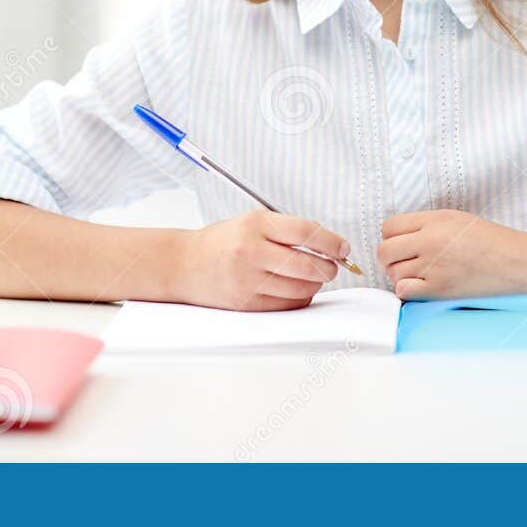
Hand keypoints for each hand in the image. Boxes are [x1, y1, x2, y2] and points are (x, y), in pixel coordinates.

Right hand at [174, 210, 347, 310]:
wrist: (184, 264)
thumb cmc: (222, 241)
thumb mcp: (252, 222)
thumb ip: (287, 230)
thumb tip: (327, 244)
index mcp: (255, 225)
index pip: (306, 232)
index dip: (331, 242)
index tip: (342, 248)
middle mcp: (251, 252)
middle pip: (307, 264)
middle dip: (329, 268)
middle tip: (333, 266)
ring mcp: (248, 280)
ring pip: (300, 288)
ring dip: (316, 284)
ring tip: (314, 278)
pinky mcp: (246, 303)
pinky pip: (287, 305)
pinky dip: (300, 298)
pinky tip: (297, 290)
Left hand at [377, 209, 526, 299]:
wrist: (515, 262)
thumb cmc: (491, 240)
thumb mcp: (457, 219)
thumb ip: (426, 224)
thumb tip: (399, 235)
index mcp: (435, 221)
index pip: (389, 226)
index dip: (390, 235)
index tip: (399, 242)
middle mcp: (430, 242)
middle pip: (385, 250)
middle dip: (388, 256)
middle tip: (401, 260)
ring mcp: (433, 267)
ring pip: (392, 272)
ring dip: (399, 274)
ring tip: (416, 273)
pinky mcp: (439, 290)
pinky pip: (403, 291)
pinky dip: (406, 290)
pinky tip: (420, 286)